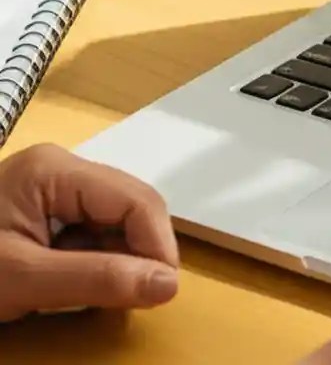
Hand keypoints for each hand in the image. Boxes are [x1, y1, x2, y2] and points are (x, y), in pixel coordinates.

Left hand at [0, 143, 179, 320]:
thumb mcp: (23, 279)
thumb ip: (97, 280)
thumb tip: (168, 285)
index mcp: (56, 171)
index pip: (136, 200)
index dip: (159, 245)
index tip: (163, 293)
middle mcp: (62, 171)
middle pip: (132, 208)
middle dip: (140, 253)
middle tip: (136, 299)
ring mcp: (55, 191)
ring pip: (118, 224)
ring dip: (119, 262)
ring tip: (94, 295)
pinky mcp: (48, 214)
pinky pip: (95, 235)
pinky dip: (97, 265)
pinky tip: (75, 287)